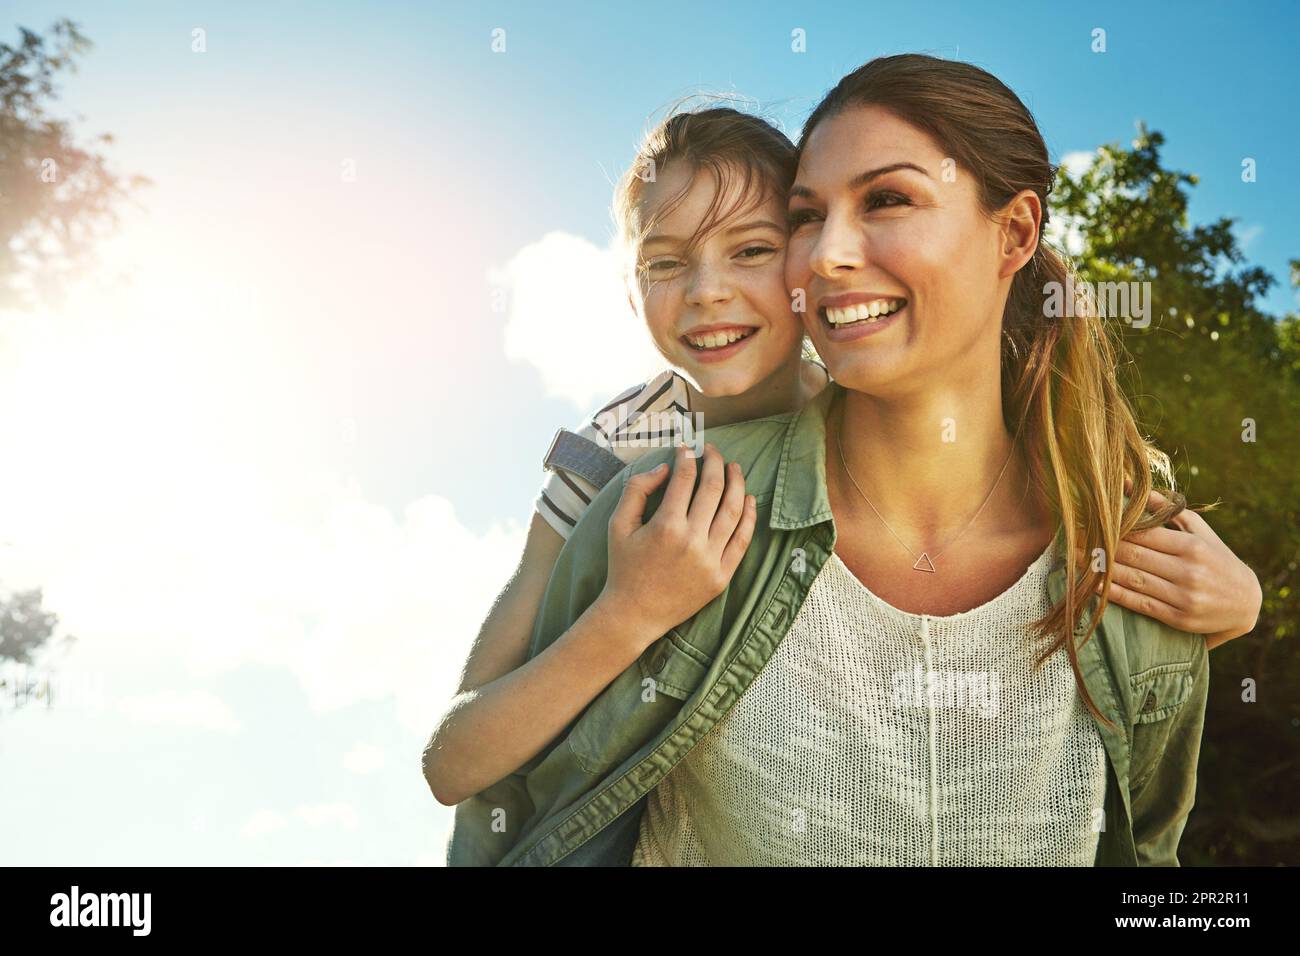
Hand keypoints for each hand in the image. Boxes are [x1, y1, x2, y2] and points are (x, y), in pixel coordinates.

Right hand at [600, 442, 755, 644]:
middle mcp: (692, 541)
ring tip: (734, 467)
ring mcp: (710, 560)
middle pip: (713, 489)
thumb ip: (637, 490)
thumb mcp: (618, 525)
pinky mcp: (721, 576)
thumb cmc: (624, 567)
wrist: (634, 614)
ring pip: (733, 511)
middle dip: (714, 462)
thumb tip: (665, 468)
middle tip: (712, 451)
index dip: (687, 458)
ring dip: (736, 483)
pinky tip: (749, 499)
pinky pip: (742, 540)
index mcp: (666, 526)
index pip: (685, 479)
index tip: (687, 449)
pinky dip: (749, 516)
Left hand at [1092, 484, 1260, 648]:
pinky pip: (1140, 603)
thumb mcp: (1198, 531)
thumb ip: (1166, 509)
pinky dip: (1114, 594)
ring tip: (1078, 559)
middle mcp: (1188, 571)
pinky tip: (1094, 585)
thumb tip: (1132, 484)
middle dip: (1102, 546)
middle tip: (1076, 538)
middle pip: (1134, 556)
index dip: (1114, 527)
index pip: (1144, 534)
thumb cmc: (1216, 558)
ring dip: (1102, 569)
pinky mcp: (1179, 618)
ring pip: (1133, 580)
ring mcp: (1183, 596)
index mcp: (1192, 546)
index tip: (1090, 520)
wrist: (1246, 602)